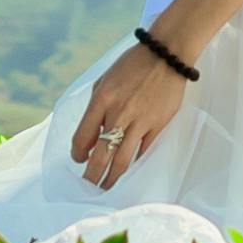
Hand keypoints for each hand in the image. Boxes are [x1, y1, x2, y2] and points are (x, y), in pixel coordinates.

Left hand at [70, 41, 196, 188]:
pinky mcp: (158, 125)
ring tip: (107, 187)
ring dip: (112, 178)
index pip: (82, 138)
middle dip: (92, 175)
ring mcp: (140, 121)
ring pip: (123, 160)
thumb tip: (89, 142)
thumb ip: (94, 111)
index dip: (77, 154)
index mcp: (101, 100)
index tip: (78, 160)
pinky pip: (143, 150)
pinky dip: (134, 162)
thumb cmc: (130, 67)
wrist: (165, 55)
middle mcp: (119, 113)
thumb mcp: (103, 82)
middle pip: (102, 155)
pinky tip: (128, 169)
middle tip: (88, 187)